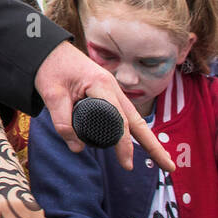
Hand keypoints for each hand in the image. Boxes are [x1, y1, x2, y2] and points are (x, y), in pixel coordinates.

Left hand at [34, 41, 172, 171]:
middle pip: (137, 121)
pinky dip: (134, 131)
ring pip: (135, 119)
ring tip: (163, 161)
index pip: (119, 120)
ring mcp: (113, 91)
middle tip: (170, 167)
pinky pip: (124, 116)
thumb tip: (77, 148)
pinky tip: (140, 144)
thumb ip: (62, 121)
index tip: (127, 164)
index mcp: (101, 85)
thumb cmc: (50, 68)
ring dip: (148, 139)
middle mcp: (113, 88)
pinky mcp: (108, 95)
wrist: (47, 50)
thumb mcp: (51, 94)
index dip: (124, 144)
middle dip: (154, 145)